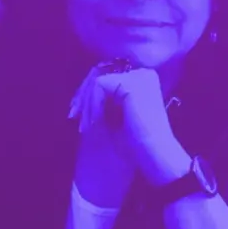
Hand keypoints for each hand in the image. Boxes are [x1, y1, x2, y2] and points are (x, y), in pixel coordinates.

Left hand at [68, 66, 135, 208]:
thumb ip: (106, 101)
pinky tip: (93, 123)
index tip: (78, 114)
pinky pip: (99, 86)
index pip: (108, 77)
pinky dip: (92, 105)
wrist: (154, 154)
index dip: (89, 94)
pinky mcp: (131, 83)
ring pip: (97, 81)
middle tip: (73, 117)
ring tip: (83, 126)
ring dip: (86, 104)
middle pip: (101, 74)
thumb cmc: (139, 143)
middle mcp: (143, 73)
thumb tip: (81, 91)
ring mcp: (138, 76)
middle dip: (83, 97)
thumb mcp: (118, 116)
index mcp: (143, 80)